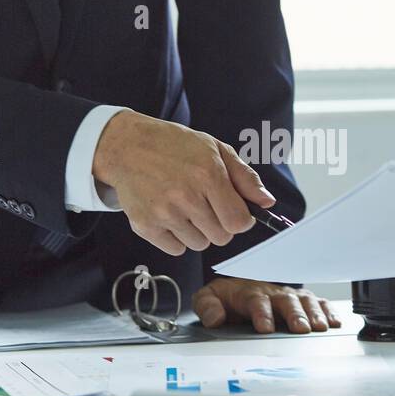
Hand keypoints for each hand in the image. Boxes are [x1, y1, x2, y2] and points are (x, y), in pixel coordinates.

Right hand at [93, 111, 272, 255]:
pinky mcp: (145, 226)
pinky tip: (169, 214)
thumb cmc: (173, 145)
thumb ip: (245, 177)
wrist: (127, 146)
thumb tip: (267, 202)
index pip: (239, 223)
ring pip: (199, 244)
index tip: (232, 211)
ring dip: (197, 231)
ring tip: (184, 206)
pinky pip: (176, 249)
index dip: (240, 219)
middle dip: (218, 224)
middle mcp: (186, 196)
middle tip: (204, 204)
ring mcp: (164, 213)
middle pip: (221, 237)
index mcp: (208, 175)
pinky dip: (176, 237)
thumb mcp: (215, 149)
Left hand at [193, 277, 340, 333]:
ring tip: (320, 328)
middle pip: (286, 301)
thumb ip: (207, 306)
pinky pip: (319, 304)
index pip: (256, 300)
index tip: (265, 328)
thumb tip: (215, 318)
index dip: (262, 313)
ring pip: (305, 302)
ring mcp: (289, 297)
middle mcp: (273, 293)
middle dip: (294, 314)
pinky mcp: (302, 303)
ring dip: (313, 314)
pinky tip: (334, 322)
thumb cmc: (226, 299)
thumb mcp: (208, 299)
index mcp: (249, 292)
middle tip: (300, 329)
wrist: (237, 292)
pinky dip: (328, 311)